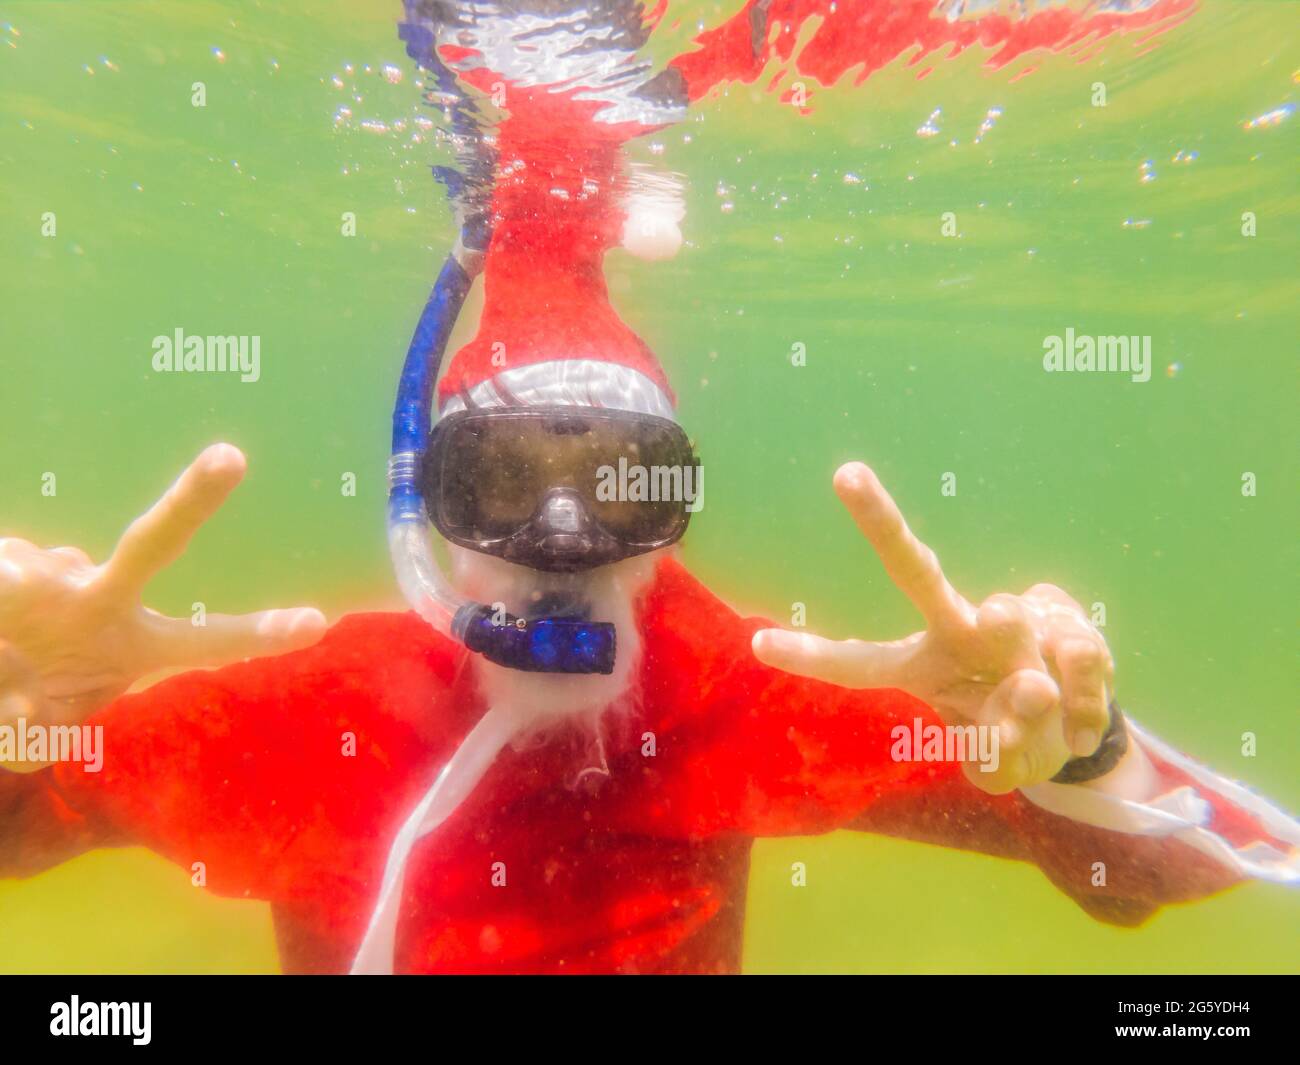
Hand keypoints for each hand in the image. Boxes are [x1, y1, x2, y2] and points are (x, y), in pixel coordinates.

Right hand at [0, 444, 326, 771]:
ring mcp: (51, 577)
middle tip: (232, 457)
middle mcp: (101, 599)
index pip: (204, 640)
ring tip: (5, 654)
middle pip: (152, 543)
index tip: (317, 622)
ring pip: (35, 571)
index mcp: (134, 645)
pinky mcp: (2, 567)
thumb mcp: (34, 735)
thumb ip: (33, 732)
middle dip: (192, 500)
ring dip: (14, 607)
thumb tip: (22, 703)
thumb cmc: (22, 701)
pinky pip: (0, 577)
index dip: (258, 634)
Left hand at [752, 462, 1116, 794]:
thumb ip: (1001, 747)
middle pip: (913, 571)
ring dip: (1032, 685)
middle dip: (880, 523)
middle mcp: (956, 629)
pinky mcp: (1065, 619)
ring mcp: (1011, 619)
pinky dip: (1086, 706)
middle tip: (845, 473)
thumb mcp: (998, 762)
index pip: (859, 663)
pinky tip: (1083, 719)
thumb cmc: (1014, 738)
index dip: (812, 655)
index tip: (757, 645)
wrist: (1082, 728)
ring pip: (1008, 619)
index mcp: (921, 666)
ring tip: (1048, 714)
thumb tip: (1036, 688)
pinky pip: (1078, 661)